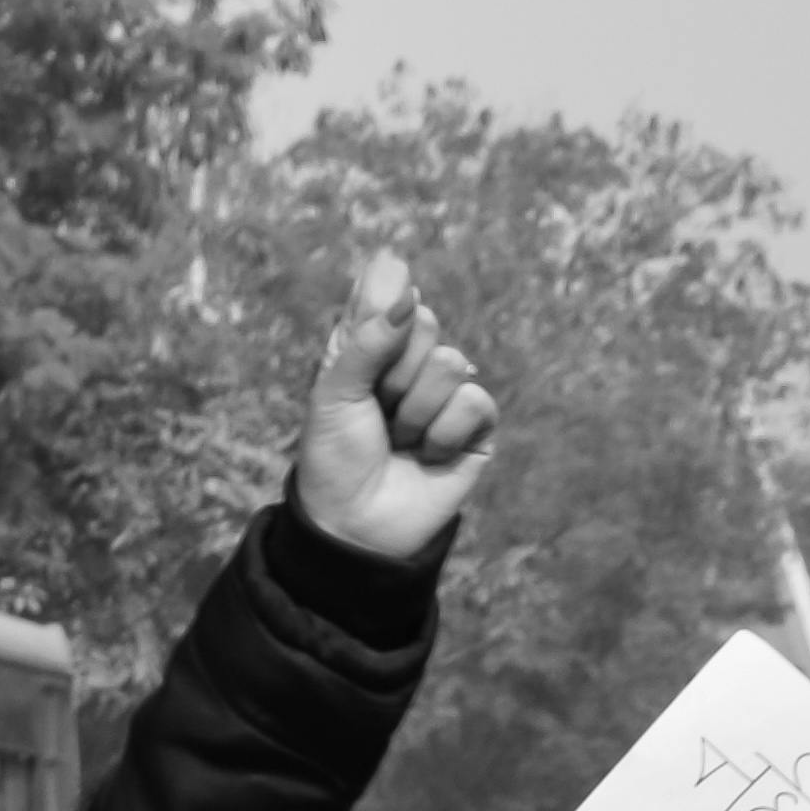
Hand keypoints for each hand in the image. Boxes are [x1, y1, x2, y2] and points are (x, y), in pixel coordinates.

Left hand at [290, 252, 498, 564]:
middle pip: (424, 323)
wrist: (352, 527)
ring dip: (414, 411)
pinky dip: (441, 434)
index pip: (390, 295)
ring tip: (398, 442)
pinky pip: (473, 401)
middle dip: (393, 374)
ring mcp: (446, 394)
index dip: (379, 315)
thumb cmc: (334, 462)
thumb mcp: (334, 394)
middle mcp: (412, 365)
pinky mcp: (475, 427)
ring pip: (449, 363)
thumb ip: (366, 336)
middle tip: (376, 412)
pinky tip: (425, 457)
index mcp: (373, 349)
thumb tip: (403, 283)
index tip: (363, 338)